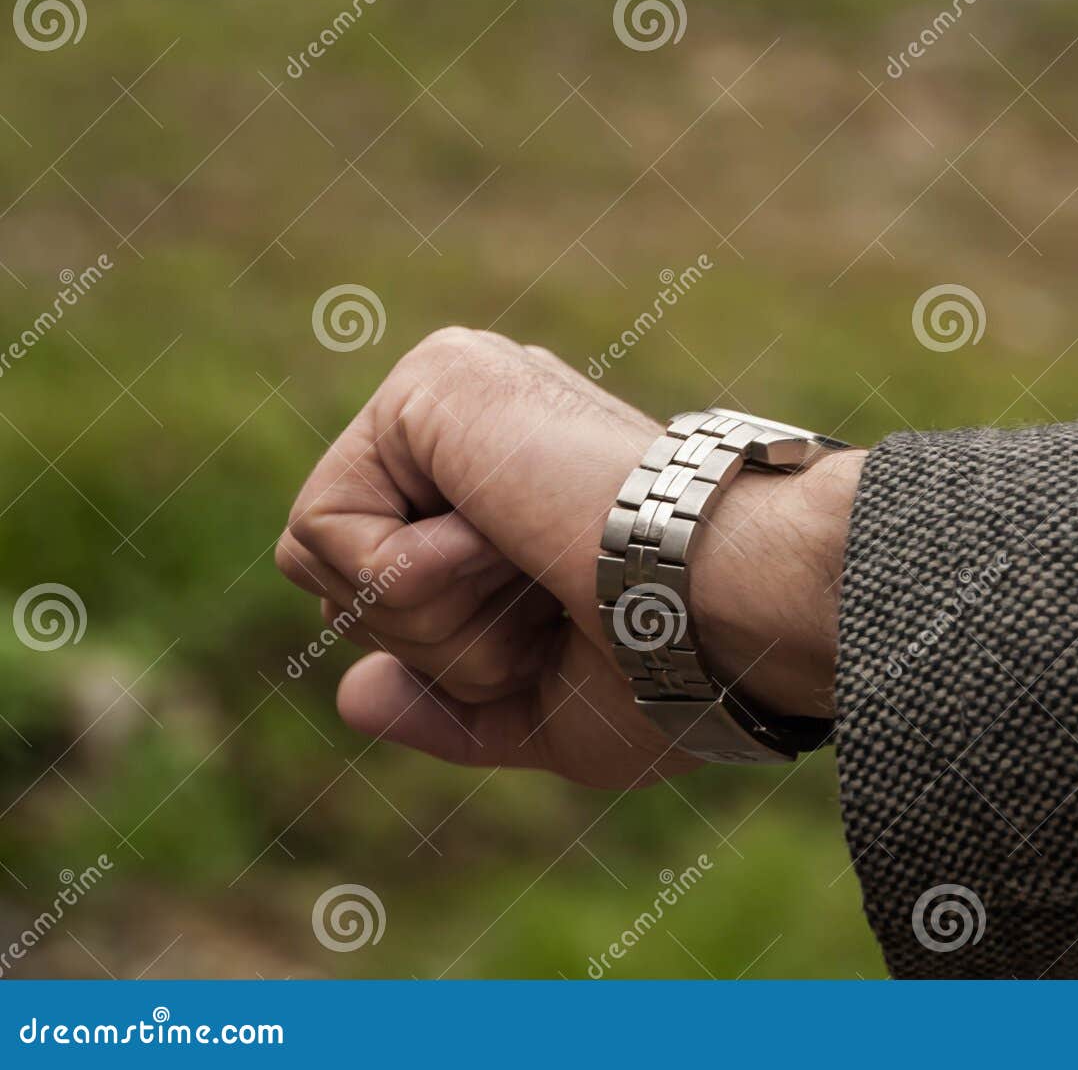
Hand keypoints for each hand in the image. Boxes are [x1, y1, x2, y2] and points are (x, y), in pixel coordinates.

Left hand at [275, 327, 862, 788]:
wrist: (735, 602)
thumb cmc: (681, 661)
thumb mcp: (550, 713)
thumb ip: (446, 707)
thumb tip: (349, 696)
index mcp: (510, 487)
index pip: (386, 594)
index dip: (451, 657)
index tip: (567, 631)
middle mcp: (477, 430)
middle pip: (340, 581)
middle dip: (434, 644)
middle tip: (550, 606)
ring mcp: (454, 396)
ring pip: (324, 561)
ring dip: (429, 619)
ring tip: (536, 568)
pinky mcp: (431, 382)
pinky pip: (324, 528)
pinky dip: (410, 579)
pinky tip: (511, 538)